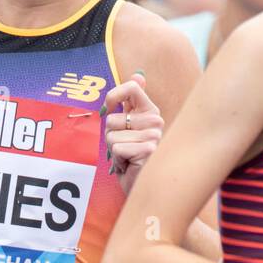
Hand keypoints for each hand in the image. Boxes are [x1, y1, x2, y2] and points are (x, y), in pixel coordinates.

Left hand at [103, 72, 163, 194]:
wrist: (147, 188)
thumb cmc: (135, 158)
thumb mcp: (132, 128)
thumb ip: (132, 103)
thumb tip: (138, 74)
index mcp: (151, 112)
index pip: (132, 87)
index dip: (113, 96)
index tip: (107, 109)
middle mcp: (155, 121)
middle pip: (112, 119)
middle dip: (111, 137)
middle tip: (125, 149)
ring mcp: (153, 135)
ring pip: (111, 136)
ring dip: (113, 152)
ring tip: (128, 158)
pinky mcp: (148, 150)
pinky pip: (116, 149)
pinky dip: (117, 162)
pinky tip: (130, 166)